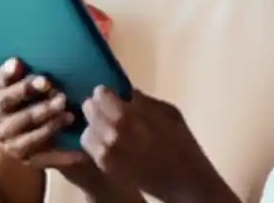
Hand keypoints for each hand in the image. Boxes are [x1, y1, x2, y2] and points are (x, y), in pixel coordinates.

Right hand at [0, 58, 85, 169]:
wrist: (21, 135)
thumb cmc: (28, 100)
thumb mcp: (22, 84)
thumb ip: (18, 73)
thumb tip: (16, 62)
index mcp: (1, 102)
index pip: (5, 94)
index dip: (23, 87)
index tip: (44, 80)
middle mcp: (2, 125)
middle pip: (19, 117)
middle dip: (42, 108)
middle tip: (63, 98)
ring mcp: (14, 145)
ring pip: (30, 139)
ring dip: (50, 127)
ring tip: (70, 117)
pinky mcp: (29, 161)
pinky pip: (45, 160)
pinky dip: (62, 157)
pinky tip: (80, 152)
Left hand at [80, 86, 235, 202]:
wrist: (186, 180)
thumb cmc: (182, 143)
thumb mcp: (169, 112)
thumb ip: (144, 100)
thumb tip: (126, 93)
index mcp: (128, 116)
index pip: (100, 94)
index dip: (106, 94)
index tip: (112, 97)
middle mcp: (112, 133)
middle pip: (89, 109)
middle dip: (98, 108)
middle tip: (108, 111)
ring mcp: (107, 153)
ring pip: (87, 130)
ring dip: (95, 127)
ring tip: (108, 129)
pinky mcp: (107, 168)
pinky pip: (92, 150)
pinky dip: (97, 144)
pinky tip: (109, 144)